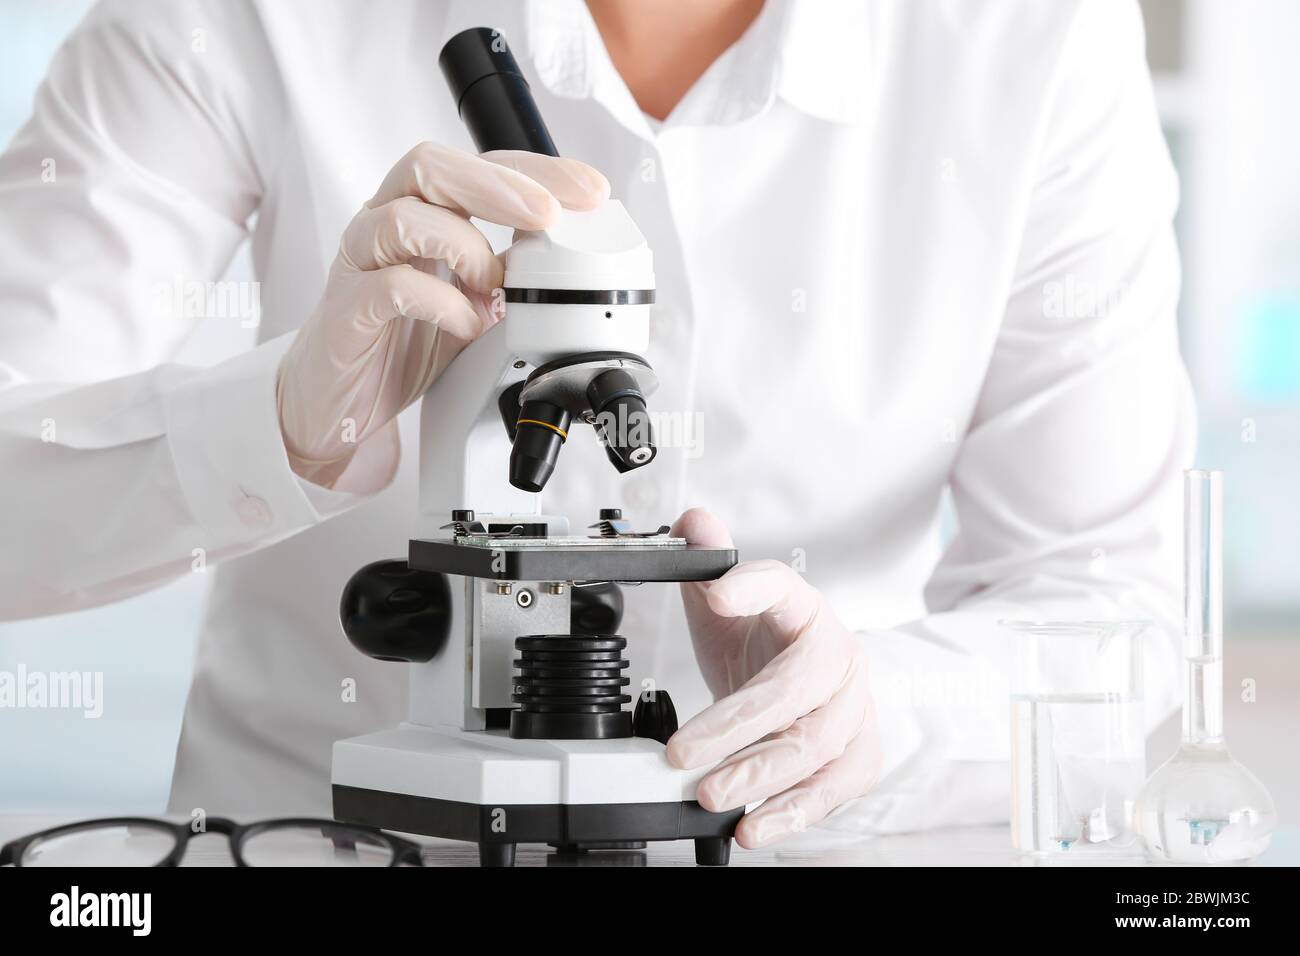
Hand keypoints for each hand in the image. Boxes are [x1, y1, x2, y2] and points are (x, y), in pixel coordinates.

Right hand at [277, 142, 607, 490]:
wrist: (335, 402)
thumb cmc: (399, 343)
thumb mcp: (471, 304)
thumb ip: (509, 279)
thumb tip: (566, 270)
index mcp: (421, 213)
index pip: (480, 165)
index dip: (538, 170)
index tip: (590, 191)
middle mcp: (384, 223)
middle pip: (431, 166)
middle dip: (500, 185)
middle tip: (548, 216)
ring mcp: (361, 263)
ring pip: (403, 216)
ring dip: (466, 247)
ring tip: (496, 287)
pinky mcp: (347, 310)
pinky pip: (390, 287)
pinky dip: (440, 302)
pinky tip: (466, 325)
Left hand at [665, 508, 881, 847]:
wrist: (806, 686)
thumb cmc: (765, 643)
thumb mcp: (727, 602)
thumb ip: (706, 563)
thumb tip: (691, 523)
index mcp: (803, 607)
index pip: (779, 587)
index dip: (751, 588)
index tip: (717, 594)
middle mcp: (836, 654)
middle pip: (793, 689)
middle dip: (735, 725)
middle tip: (682, 754)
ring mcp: (854, 707)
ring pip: (815, 745)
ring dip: (759, 776)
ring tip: (709, 794)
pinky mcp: (860, 755)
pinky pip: (834, 788)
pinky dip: (793, 813)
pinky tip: (754, 826)